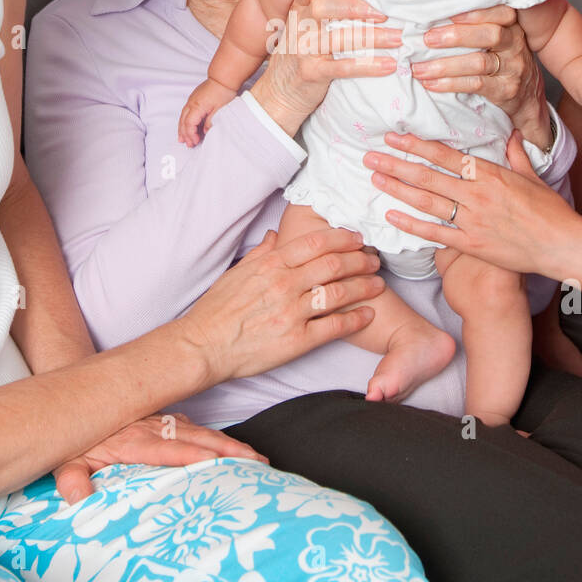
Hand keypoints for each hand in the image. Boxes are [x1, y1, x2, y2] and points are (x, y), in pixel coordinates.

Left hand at [53, 413, 265, 506]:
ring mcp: (162, 422)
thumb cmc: (74, 437)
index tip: (217, 462)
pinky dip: (217, 438)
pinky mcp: (164, 420)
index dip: (192, 456)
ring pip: (202, 431)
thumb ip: (72, 478)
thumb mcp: (66, 459)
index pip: (168, 450)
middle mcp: (153, 428)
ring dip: (230, 444)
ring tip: (257, 458)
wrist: (75, 400)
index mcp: (133, 441)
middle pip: (197, 438)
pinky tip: (232, 448)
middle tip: (258, 462)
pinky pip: (195, 428)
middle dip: (229, 449)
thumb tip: (78, 498)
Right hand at [176, 224, 383, 385]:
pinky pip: (335, 327)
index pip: (317, 243)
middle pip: (334, 264)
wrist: (203, 346)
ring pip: (339, 292)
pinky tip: (369, 314)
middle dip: (360, 260)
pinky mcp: (296, 341)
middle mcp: (284, 284)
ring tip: (378, 284)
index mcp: (271, 264)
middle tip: (374, 260)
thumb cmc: (216, 310)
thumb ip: (261, 253)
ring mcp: (291, 312)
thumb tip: (275, 235)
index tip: (358, 239)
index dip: (343, 238)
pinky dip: (356, 318)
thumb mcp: (236, 272)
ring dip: (364, 286)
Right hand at [179, 78, 235, 145]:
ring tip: (182, 138)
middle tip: (187, 144)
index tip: (195, 141)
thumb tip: (205, 131)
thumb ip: (211, 121)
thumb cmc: (222, 91)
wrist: (222, 78)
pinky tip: (185, 125)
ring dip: (182, 129)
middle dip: (184, 134)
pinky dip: (184, 121)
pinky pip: (185, 112)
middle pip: (183, 122)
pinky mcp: (193, 98)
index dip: (191, 134)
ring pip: (182, 117)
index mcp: (197, 106)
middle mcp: (191, 103)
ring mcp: (191, 100)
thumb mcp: (219, 109)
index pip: (189, 124)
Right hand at [250, 0, 402, 135]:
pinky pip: (341, 67)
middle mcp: (298, 27)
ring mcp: (302, 51)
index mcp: (298, 11)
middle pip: (322, 7)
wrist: (279, 94)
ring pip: (337, 38)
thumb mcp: (305, 28)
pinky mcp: (311, 74)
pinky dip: (368, 65)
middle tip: (383, 14)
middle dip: (355, 8)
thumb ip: (325, 10)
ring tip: (397, 38)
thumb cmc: (302, 56)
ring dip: (372, 37)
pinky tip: (388, 65)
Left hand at [363, 127, 581, 277]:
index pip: (445, 155)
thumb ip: (516, 156)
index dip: (416, 144)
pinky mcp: (472, 245)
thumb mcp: (533, 177)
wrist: (563, 246)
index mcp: (491, 174)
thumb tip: (512, 134)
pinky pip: (435, 233)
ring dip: (397, 189)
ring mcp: (473, 220)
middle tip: (370, 156)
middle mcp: (478, 195)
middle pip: (428, 176)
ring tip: (375, 178)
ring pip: (427, 202)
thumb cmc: (551, 212)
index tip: (394, 136)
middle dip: (396, 164)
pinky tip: (391, 215)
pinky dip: (411, 224)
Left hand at [412, 5, 551, 147]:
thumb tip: (427, 17)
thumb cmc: (500, 61)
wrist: (526, 97)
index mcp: (511, 25)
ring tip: (419, 68)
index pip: (500, 12)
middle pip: (490, 34)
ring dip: (445, 65)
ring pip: (479, 62)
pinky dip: (450, 84)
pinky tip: (431, 83)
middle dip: (456, 35)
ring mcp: (513, 68)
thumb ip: (473, 26)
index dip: (476, 12)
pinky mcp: (506, 90)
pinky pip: (476, 85)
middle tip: (427, 39)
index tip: (448, 12)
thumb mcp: (497, 39)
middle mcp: (515, 44)